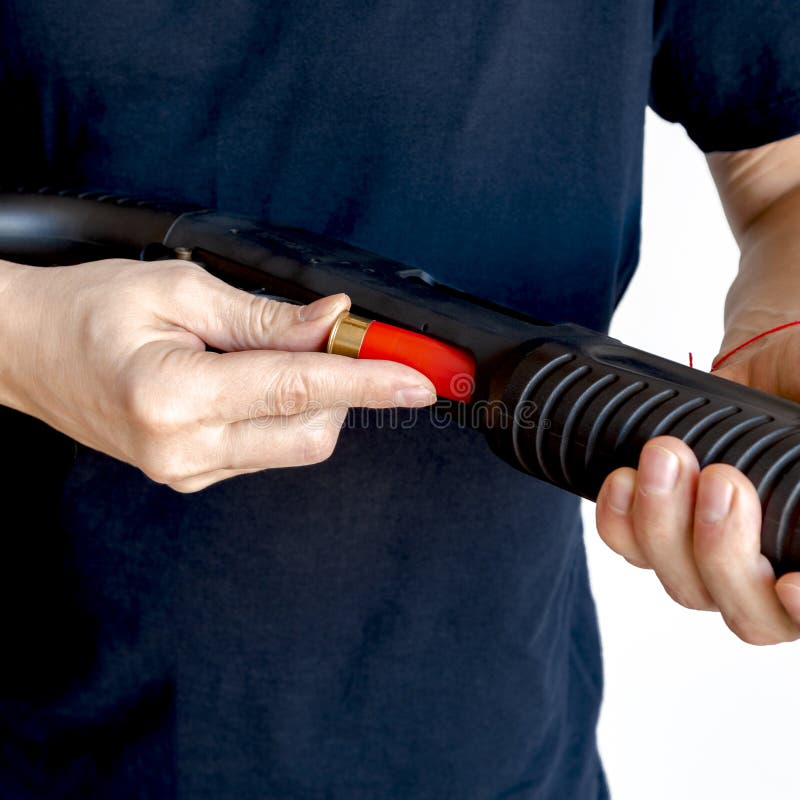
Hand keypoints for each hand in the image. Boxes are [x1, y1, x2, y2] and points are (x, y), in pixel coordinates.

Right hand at [0, 258, 435, 491]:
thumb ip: (263, 316)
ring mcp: (188, 472)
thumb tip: (330, 320)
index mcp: (176, 396)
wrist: (25, 353)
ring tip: (272, 350)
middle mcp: (185, 450)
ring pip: (295, 445)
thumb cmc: (85, 311)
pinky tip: (253, 379)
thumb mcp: (176, 291)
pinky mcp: (192, 475)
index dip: (369, 381)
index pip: (299, 390)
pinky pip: (266, 449)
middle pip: (312, 432)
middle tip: (350, 340)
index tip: (420, 379)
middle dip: (346, 388)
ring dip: (312, 399)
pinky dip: (282, 413)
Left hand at [595, 329, 799, 644]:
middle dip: (724, 549)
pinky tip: (622, 478)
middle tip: (722, 480)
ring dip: (665, 521)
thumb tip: (799, 471)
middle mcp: (774, 570)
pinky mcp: (663, 528)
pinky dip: (620, 518)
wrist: (770, 361)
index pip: (799, 611)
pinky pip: (631, 549)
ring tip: (667, 455)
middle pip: (746, 614)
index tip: (789, 583)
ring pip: (683, 583)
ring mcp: (713, 555)